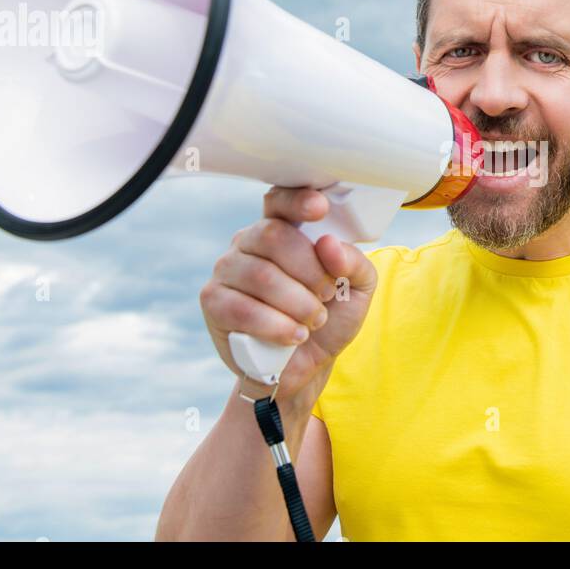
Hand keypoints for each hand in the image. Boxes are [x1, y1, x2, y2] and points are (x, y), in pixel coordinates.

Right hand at [200, 186, 376, 417]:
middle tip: (326, 293)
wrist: (304, 366)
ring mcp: (227, 270)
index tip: (320, 209)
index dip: (297, 202)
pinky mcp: (213, 302)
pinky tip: (294, 335)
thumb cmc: (327, 319)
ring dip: (297, 302)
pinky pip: (242, 308)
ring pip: (260, 274)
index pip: (280, 202)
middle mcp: (248, 242)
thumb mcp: (355, 290)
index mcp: (281, 229)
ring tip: (313, 321)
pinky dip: (275, 325)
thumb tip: (329, 244)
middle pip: (273, 236)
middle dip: (309, 269)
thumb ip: (353, 263)